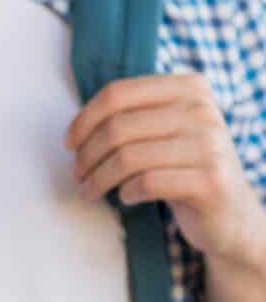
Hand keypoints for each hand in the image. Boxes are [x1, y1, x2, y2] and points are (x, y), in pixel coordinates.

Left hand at [68, 72, 265, 271]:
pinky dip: (126, 192)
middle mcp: (204, 111)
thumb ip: (130, 116)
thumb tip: (74, 131)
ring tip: (89, 190)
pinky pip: (147, 182)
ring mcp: (211, 146)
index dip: (84, 119)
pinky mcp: (211, 181)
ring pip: (128, 157)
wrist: (231, 214)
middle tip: (77, 173)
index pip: (117, 93)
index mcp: (190, 87)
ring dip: (98, 178)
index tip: (69, 143)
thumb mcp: (163, 131)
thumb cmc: (183, 167)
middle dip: (87, 154)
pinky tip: (126, 197)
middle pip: (118, 127)